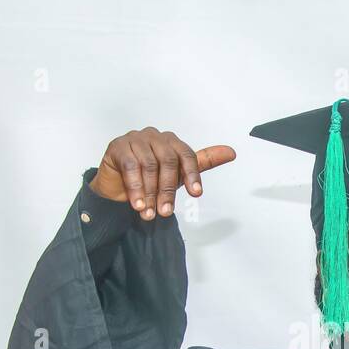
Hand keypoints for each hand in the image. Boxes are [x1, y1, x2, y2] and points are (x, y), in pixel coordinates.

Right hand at [89, 128, 236, 219]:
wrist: (117, 187)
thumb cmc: (151, 179)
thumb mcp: (178, 175)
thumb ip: (202, 163)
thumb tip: (231, 152)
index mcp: (172, 141)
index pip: (187, 155)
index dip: (193, 175)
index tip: (196, 194)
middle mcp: (155, 136)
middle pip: (168, 160)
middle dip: (168, 190)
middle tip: (166, 212)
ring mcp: (135, 138)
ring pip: (149, 165)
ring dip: (150, 193)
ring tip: (149, 213)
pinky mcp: (118, 146)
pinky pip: (130, 166)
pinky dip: (135, 187)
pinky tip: (137, 203)